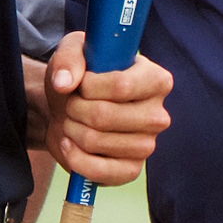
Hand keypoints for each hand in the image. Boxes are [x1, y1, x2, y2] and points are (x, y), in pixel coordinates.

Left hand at [42, 31, 173, 184]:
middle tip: (72, 103)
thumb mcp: (74, 51)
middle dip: (75, 108)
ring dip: (71, 129)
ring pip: (95, 140)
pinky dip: (74, 157)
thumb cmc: (81, 77)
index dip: (89, 85)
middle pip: (104, 115)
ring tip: (73, 120)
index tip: (81, 82)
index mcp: (157, 80)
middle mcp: (158, 115)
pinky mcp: (131, 170)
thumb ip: (69, 58)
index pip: (122, 86)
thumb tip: (64, 83)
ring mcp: (147, 146)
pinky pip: (98, 171)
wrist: (72, 111)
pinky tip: (70, 144)